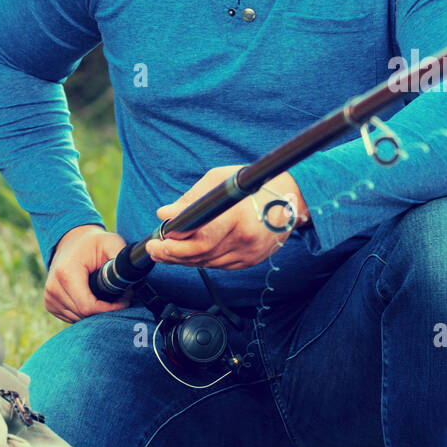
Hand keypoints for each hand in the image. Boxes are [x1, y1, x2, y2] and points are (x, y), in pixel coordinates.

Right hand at [44, 224, 132, 323]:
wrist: (71, 240)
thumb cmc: (94, 242)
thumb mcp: (111, 242)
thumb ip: (121, 258)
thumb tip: (131, 275)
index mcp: (66, 273)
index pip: (88, 306)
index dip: (111, 308)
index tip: (125, 298)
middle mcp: (53, 287)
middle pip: (84, 314)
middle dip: (106, 310)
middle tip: (122, 296)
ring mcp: (49, 297)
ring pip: (78, 319)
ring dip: (97, 313)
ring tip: (110, 296)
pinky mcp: (50, 303)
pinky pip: (72, 318)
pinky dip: (86, 313)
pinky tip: (96, 299)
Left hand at [146, 166, 309, 270]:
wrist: (290, 198)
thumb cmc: (253, 185)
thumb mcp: (220, 181)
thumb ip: (191, 199)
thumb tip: (165, 213)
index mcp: (238, 216)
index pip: (201, 238)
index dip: (176, 242)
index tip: (160, 237)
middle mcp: (245, 239)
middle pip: (201, 255)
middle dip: (172, 253)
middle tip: (155, 247)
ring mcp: (250, 254)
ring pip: (207, 263)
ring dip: (183, 259)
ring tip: (165, 251)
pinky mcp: (251, 261)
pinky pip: (218, 265)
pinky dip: (200, 260)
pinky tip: (189, 253)